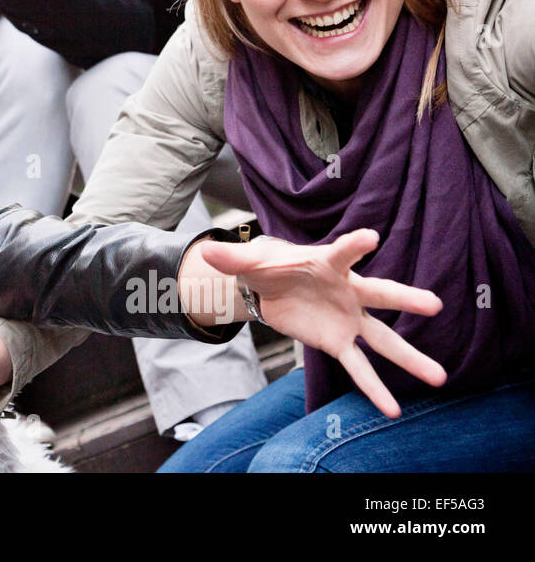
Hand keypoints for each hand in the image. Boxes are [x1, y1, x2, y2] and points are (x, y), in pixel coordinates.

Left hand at [198, 228, 447, 417]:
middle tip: (435, 304)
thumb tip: (206, 251)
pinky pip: (360, 367)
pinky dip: (374, 389)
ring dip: (409, 357)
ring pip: (383, 338)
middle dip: (405, 297)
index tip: (371, 237)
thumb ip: (233, 258)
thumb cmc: (268, 265)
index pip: (344, 251)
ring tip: (440, 377)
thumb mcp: (250, 261)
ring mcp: (348, 318)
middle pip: (380, 292)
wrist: (268, 286)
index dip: (355, 244)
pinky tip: (392, 410)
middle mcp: (348, 289)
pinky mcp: (338, 341)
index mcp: (327, 262)